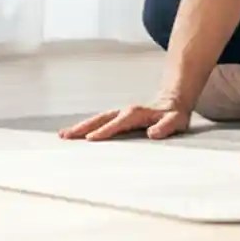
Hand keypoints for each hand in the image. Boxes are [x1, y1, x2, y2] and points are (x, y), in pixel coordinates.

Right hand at [58, 100, 190, 141]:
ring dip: (80, 127)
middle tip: (66, 136)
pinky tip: (75, 134)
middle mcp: (124, 112)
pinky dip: (86, 127)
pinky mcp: (117, 117)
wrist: (172, 101)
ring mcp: (119, 114)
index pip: (118, 123)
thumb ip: (165, 127)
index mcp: (136, 113)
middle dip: (83, 127)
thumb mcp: (176, 121)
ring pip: (96, 119)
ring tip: (63, 135)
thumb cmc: (173, 114)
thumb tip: (153, 133)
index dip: (105, 131)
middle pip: (100, 119)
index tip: (91, 139)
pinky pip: (99, 122)